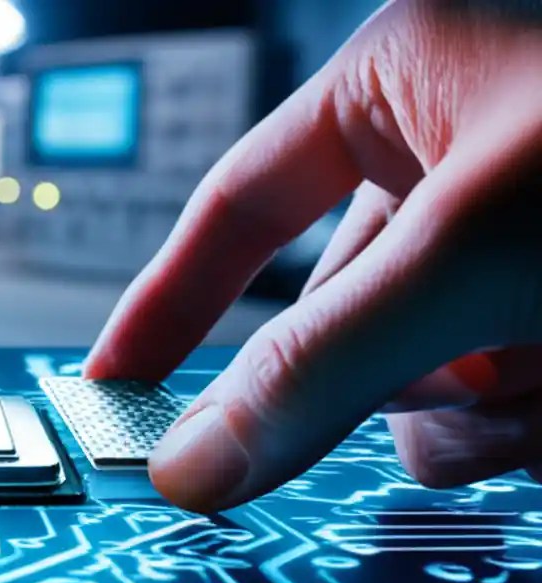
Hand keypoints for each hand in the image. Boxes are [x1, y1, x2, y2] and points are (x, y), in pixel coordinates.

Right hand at [85, 0, 541, 511]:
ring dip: (479, 409)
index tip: (114, 382)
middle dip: (391, 372)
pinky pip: (500, 404)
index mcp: (399, 88)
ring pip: (422, 379)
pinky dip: (532, 423)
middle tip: (451, 372)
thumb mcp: (468, 250)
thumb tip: (189, 462)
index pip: (238, 202)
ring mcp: (514, 241)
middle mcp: (450, 161)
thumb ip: (317, 365)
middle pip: (339, 319)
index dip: (169, 298)